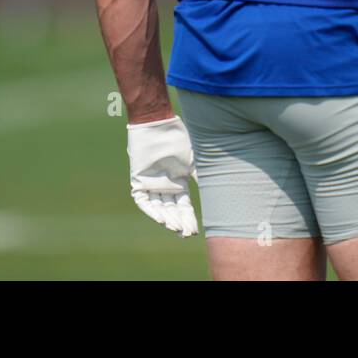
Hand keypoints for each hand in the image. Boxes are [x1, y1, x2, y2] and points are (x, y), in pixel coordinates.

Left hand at [126, 115, 199, 236]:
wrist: (156, 122)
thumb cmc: (177, 137)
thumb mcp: (193, 159)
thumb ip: (201, 175)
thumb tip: (218, 190)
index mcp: (179, 180)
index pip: (184, 205)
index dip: (189, 218)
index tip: (195, 231)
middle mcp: (165, 184)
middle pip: (172, 209)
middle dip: (179, 222)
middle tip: (186, 234)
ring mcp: (151, 183)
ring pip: (159, 207)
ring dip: (166, 218)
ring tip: (174, 228)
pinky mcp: (138, 179)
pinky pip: (143, 200)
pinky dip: (151, 210)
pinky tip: (160, 219)